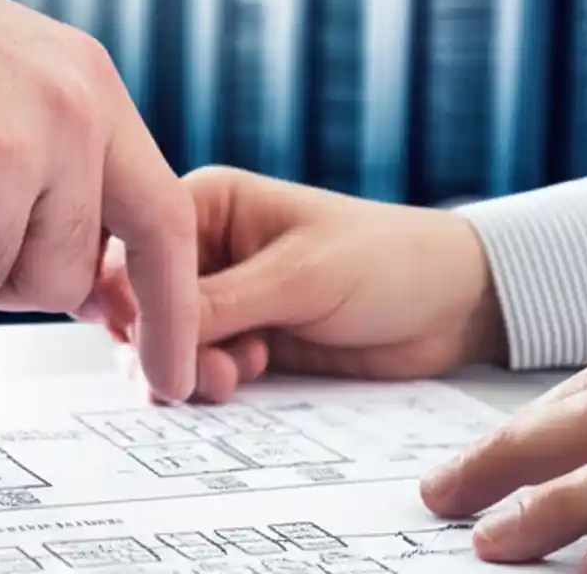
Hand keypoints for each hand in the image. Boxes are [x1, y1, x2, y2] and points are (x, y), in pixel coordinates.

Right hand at [79, 166, 506, 401]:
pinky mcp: (247, 341)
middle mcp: (209, 250)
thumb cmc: (386, 261)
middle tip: (194, 376)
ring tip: (228, 378)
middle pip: (145, 305)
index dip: (134, 299)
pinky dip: (209, 382)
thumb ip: (221, 304)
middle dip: (160, 344)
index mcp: (210, 205)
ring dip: (186, 368)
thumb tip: (147, 337)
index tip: (145, 342)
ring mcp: (227, 300)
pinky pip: (202, 369)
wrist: (452, 306)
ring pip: (169, 344)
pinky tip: (244, 378)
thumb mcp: (298, 277)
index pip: (139, 251)